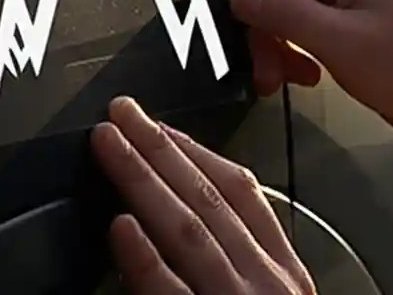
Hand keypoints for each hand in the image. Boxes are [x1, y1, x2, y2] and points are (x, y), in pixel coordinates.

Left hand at [91, 96, 314, 294]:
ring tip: (109, 144)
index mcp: (283, 270)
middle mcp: (264, 280)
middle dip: (161, 148)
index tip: (162, 126)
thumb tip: (183, 216)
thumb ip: (240, 260)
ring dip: (142, 179)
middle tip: (123, 114)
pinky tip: (120, 227)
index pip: (242, 193)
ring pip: (187, 229)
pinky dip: (144, 256)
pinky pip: (170, 290)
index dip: (198, 153)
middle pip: (209, 198)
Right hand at [229, 0, 392, 174]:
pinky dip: (293, 51)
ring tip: (277, 77)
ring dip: (275, 43)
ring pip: (286, 5)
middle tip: (258, 60)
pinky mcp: (347, 20)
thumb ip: (283, 13)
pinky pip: (303, 25)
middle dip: (263, 20)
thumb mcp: (341, 41)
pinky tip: (302, 76)